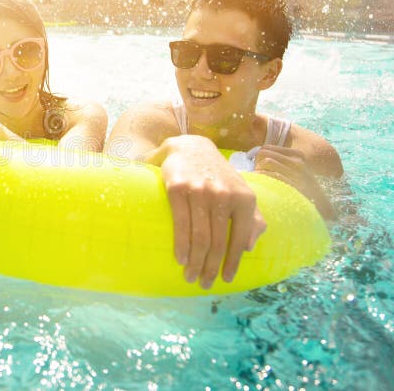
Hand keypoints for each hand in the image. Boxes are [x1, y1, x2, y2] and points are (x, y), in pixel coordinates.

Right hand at [147, 135, 266, 288]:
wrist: (191, 147)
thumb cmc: (218, 176)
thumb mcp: (241, 192)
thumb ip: (253, 218)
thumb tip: (249, 247)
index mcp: (244, 199)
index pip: (240, 239)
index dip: (233, 263)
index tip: (226, 280)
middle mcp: (224, 195)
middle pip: (218, 242)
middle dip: (211, 268)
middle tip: (204, 284)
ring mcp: (201, 191)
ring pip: (200, 237)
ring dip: (195, 262)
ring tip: (191, 277)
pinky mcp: (178, 188)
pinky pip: (181, 224)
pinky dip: (182, 245)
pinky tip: (181, 259)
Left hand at [254, 145, 334, 218]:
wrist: (320, 203)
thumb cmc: (302, 186)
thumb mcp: (296, 169)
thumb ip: (281, 161)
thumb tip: (258, 157)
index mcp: (296, 154)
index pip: (266, 148)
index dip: (258, 157)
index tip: (258, 167)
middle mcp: (297, 161)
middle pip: (264, 153)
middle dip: (256, 163)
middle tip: (258, 173)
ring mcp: (296, 172)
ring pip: (267, 161)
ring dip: (259, 170)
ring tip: (261, 179)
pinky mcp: (294, 184)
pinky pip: (272, 175)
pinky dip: (263, 178)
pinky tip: (264, 185)